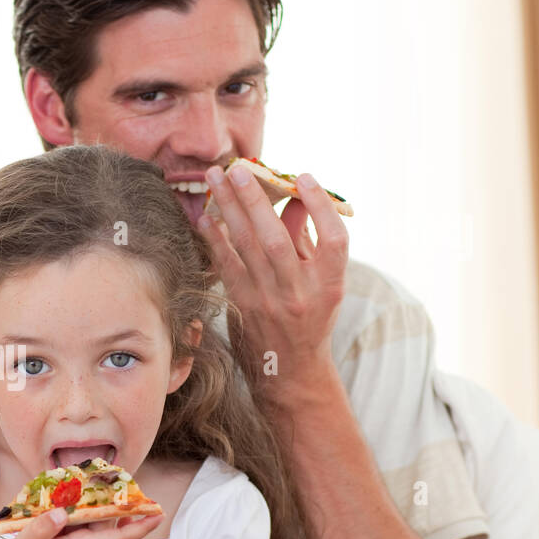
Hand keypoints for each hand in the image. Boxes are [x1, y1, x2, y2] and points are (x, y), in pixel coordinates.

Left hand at [200, 165, 348, 399]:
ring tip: (215, 179)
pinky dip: (215, 240)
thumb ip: (307, 238)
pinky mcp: (242, 307)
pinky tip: (205, 217)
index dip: (321, 207)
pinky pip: (226, 266)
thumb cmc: (309, 316)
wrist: (290, 370)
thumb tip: (292, 195)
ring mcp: (269, 302)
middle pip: (278, 239)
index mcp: (330, 283)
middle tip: (237, 168)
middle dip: (256, 200)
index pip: (334, 239)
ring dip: (229, 209)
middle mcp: (301, 292)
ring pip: (248, 248)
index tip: (304, 177)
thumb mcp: (321, 280)